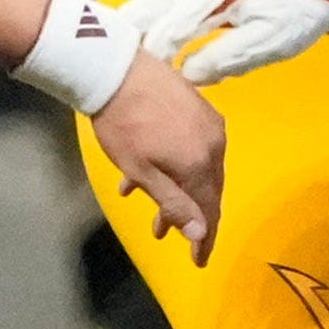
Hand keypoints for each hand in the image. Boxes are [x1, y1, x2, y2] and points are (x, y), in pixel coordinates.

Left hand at [91, 55, 225, 266]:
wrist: (114, 68)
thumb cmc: (121, 124)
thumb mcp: (141, 171)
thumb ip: (173, 202)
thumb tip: (201, 233)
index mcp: (201, 164)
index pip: (209, 211)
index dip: (204, 238)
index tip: (198, 260)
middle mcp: (214, 143)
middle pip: (205, 189)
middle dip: (185, 214)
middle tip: (161, 232)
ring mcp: (207, 122)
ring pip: (196, 166)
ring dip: (175, 189)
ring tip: (148, 205)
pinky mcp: (197, 106)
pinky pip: (192, 145)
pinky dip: (174, 164)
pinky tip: (145, 170)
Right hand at [122, 0, 328, 85]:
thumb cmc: (306, 3)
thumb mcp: (273, 39)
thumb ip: (227, 57)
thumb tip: (189, 77)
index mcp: (209, 0)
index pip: (162, 36)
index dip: (144, 66)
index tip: (126, 92)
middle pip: (143, 13)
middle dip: (121, 43)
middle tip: (99, 73)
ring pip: (149, 2)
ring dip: (130, 29)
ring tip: (110, 56)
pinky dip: (146, 16)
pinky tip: (141, 33)